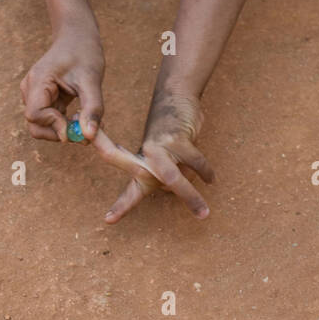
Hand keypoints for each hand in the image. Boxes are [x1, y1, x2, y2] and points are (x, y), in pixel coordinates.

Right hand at [20, 21, 103, 142]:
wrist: (77, 36)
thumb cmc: (84, 52)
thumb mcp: (92, 80)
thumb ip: (92, 108)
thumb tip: (89, 137)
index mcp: (38, 81)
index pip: (35, 115)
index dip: (54, 125)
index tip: (77, 127)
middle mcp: (30, 90)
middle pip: (35, 126)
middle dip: (58, 132)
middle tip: (82, 131)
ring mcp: (34, 95)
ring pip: (42, 126)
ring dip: (62, 130)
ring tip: (83, 120)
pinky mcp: (42, 100)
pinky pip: (49, 120)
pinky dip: (64, 124)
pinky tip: (80, 116)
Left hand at [100, 91, 214, 223]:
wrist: (174, 98)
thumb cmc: (169, 136)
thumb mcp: (163, 158)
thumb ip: (165, 177)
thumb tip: (170, 189)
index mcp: (140, 166)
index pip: (129, 191)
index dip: (120, 206)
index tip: (108, 221)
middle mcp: (145, 159)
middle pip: (141, 186)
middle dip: (137, 201)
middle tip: (128, 220)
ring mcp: (159, 150)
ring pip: (174, 180)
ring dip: (191, 198)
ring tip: (203, 214)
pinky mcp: (176, 141)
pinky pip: (196, 163)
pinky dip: (205, 172)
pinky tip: (210, 179)